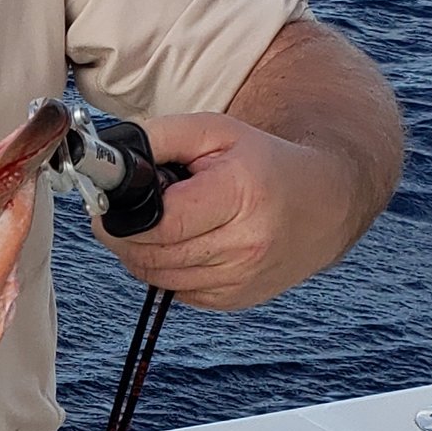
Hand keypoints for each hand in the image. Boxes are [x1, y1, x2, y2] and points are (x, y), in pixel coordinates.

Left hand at [95, 111, 352, 311]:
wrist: (324, 202)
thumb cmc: (265, 164)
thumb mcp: (215, 131)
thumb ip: (159, 137)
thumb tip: (112, 160)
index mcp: (240, 194)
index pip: (160, 223)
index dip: (122, 217)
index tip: (107, 205)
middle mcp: (246, 243)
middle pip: (153, 255)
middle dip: (123, 235)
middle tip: (119, 214)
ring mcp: (242, 278)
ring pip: (158, 278)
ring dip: (140, 254)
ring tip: (150, 225)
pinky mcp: (236, 299)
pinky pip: (176, 291)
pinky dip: (164, 271)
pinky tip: (178, 244)